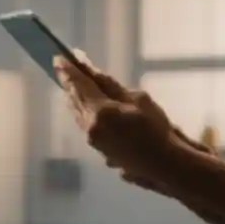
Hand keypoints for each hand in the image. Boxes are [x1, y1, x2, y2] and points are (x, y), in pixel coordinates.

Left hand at [55, 55, 176, 180]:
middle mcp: (90, 128)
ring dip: (75, 99)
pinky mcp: (100, 151)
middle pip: (75, 101)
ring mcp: (94, 142)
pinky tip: (89, 108)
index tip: (58, 58)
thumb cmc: (157, 129)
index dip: (68, 71)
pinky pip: (86, 126)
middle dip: (69, 84)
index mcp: (100, 112)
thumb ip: (111, 86)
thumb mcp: (138, 99)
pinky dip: (84, 112)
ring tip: (73, 86)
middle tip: (63, 69)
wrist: (166, 165)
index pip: (79, 86)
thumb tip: (91, 72)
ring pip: (79, 115)